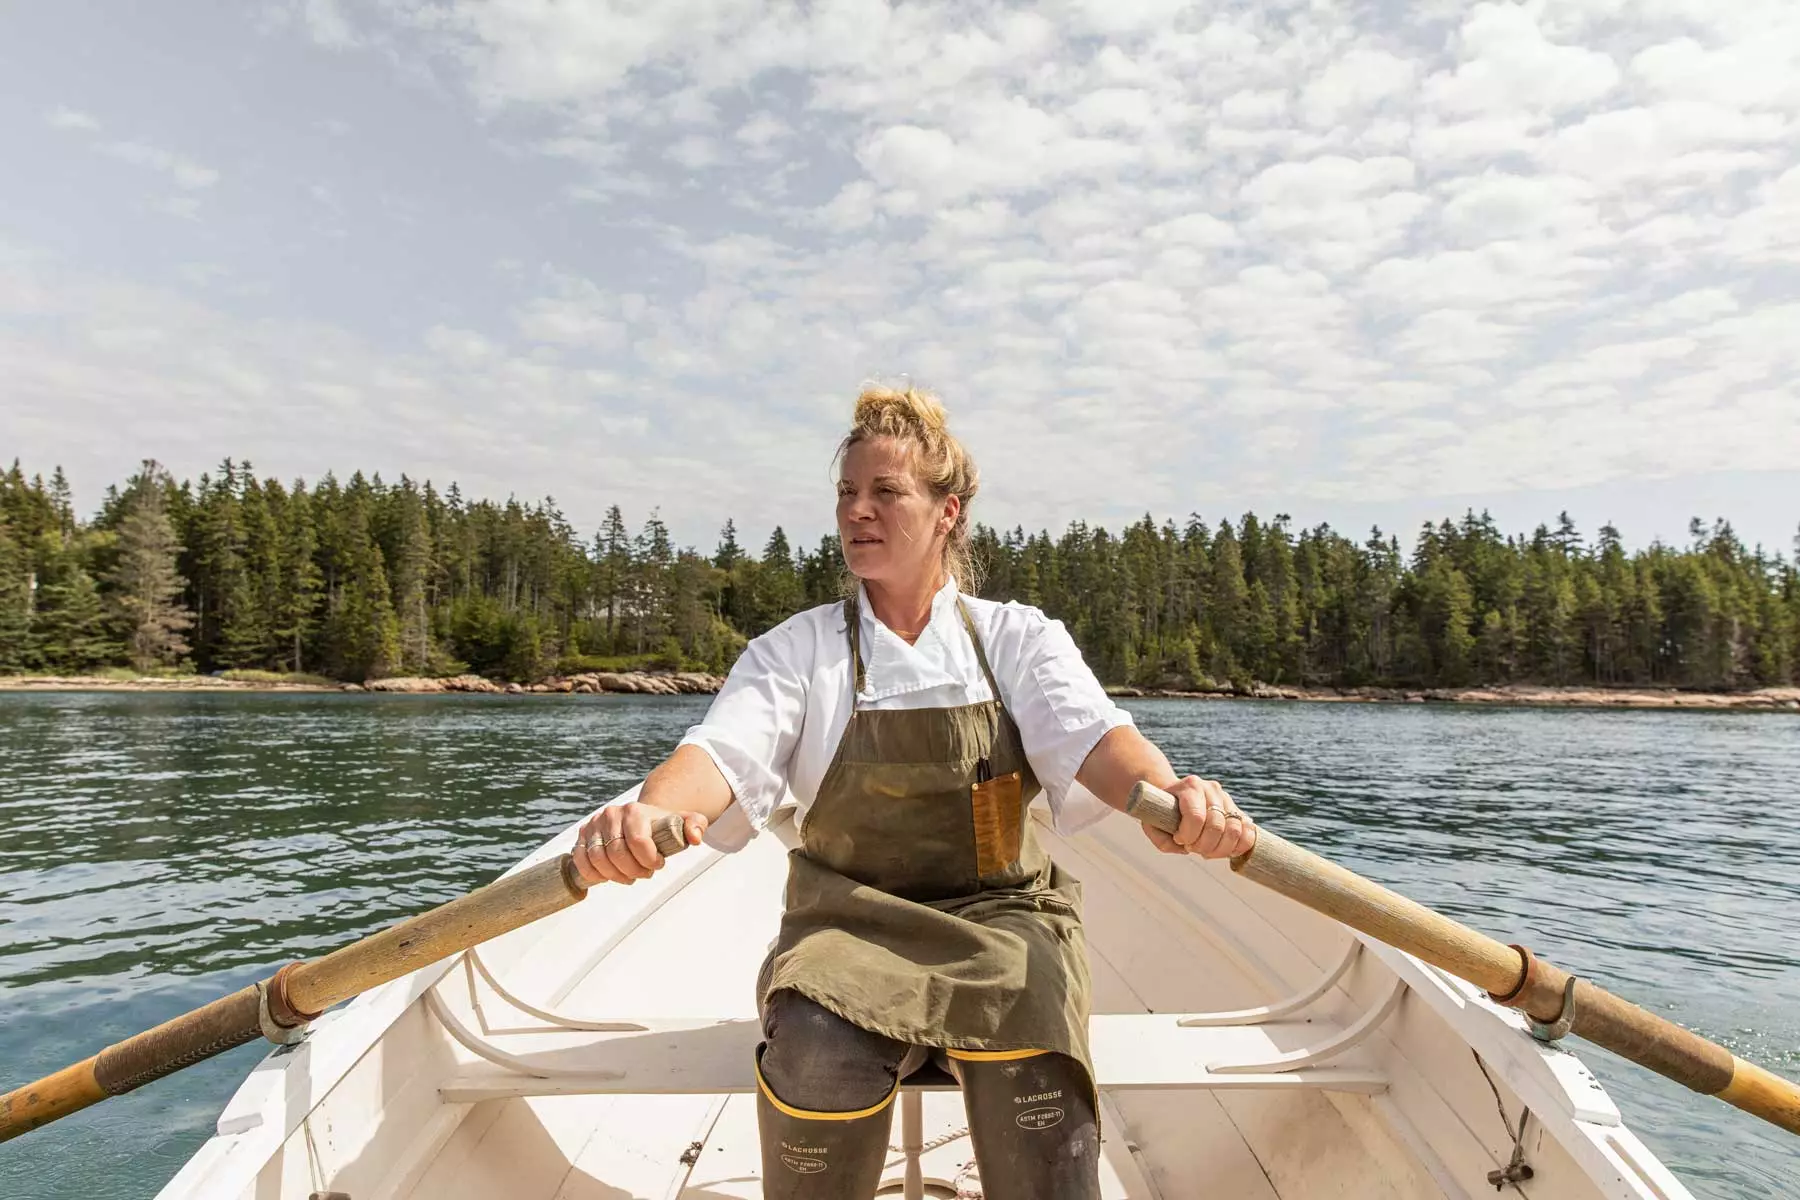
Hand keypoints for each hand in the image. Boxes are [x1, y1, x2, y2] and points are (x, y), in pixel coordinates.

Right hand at [572, 801, 707, 885]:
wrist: (641, 818)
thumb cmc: (662, 825)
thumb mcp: (684, 822)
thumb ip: (696, 826)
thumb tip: (695, 838)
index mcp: (635, 810)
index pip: (638, 841)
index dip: (648, 860)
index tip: (658, 865)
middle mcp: (611, 814)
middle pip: (616, 854)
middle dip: (633, 871)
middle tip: (645, 873)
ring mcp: (594, 825)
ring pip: (598, 859)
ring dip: (615, 875)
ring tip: (630, 876)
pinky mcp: (583, 836)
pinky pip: (581, 860)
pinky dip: (593, 874)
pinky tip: (608, 877)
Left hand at [1142, 776, 1255, 858]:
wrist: (1172, 794)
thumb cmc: (1160, 812)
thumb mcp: (1151, 824)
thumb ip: (1163, 841)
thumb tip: (1185, 850)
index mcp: (1190, 787)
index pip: (1196, 816)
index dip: (1188, 836)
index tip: (1179, 840)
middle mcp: (1211, 789)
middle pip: (1217, 825)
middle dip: (1204, 846)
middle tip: (1193, 848)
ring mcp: (1227, 798)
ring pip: (1235, 830)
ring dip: (1221, 850)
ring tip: (1206, 851)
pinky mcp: (1237, 810)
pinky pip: (1249, 832)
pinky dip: (1240, 846)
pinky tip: (1226, 852)